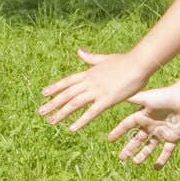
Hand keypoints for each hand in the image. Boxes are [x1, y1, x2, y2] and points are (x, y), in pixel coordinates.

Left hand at [38, 48, 155, 132]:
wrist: (139, 63)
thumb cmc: (125, 61)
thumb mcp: (105, 59)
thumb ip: (91, 58)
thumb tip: (79, 51)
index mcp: (89, 73)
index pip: (67, 81)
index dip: (55, 88)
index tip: (43, 94)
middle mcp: (89, 82)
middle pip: (67, 94)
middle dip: (53, 103)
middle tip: (40, 112)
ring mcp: (97, 91)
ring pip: (74, 103)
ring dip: (62, 113)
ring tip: (51, 121)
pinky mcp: (107, 100)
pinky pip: (91, 113)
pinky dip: (80, 121)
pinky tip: (72, 128)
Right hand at [106, 83, 179, 168]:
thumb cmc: (166, 96)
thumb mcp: (146, 98)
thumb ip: (132, 99)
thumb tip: (116, 95)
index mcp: (143, 115)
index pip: (127, 126)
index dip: (119, 132)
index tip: (110, 140)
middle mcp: (151, 125)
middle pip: (138, 139)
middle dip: (129, 148)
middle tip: (121, 158)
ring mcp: (162, 132)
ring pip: (150, 147)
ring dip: (143, 155)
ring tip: (136, 163)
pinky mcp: (174, 137)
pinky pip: (167, 151)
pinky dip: (162, 159)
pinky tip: (156, 167)